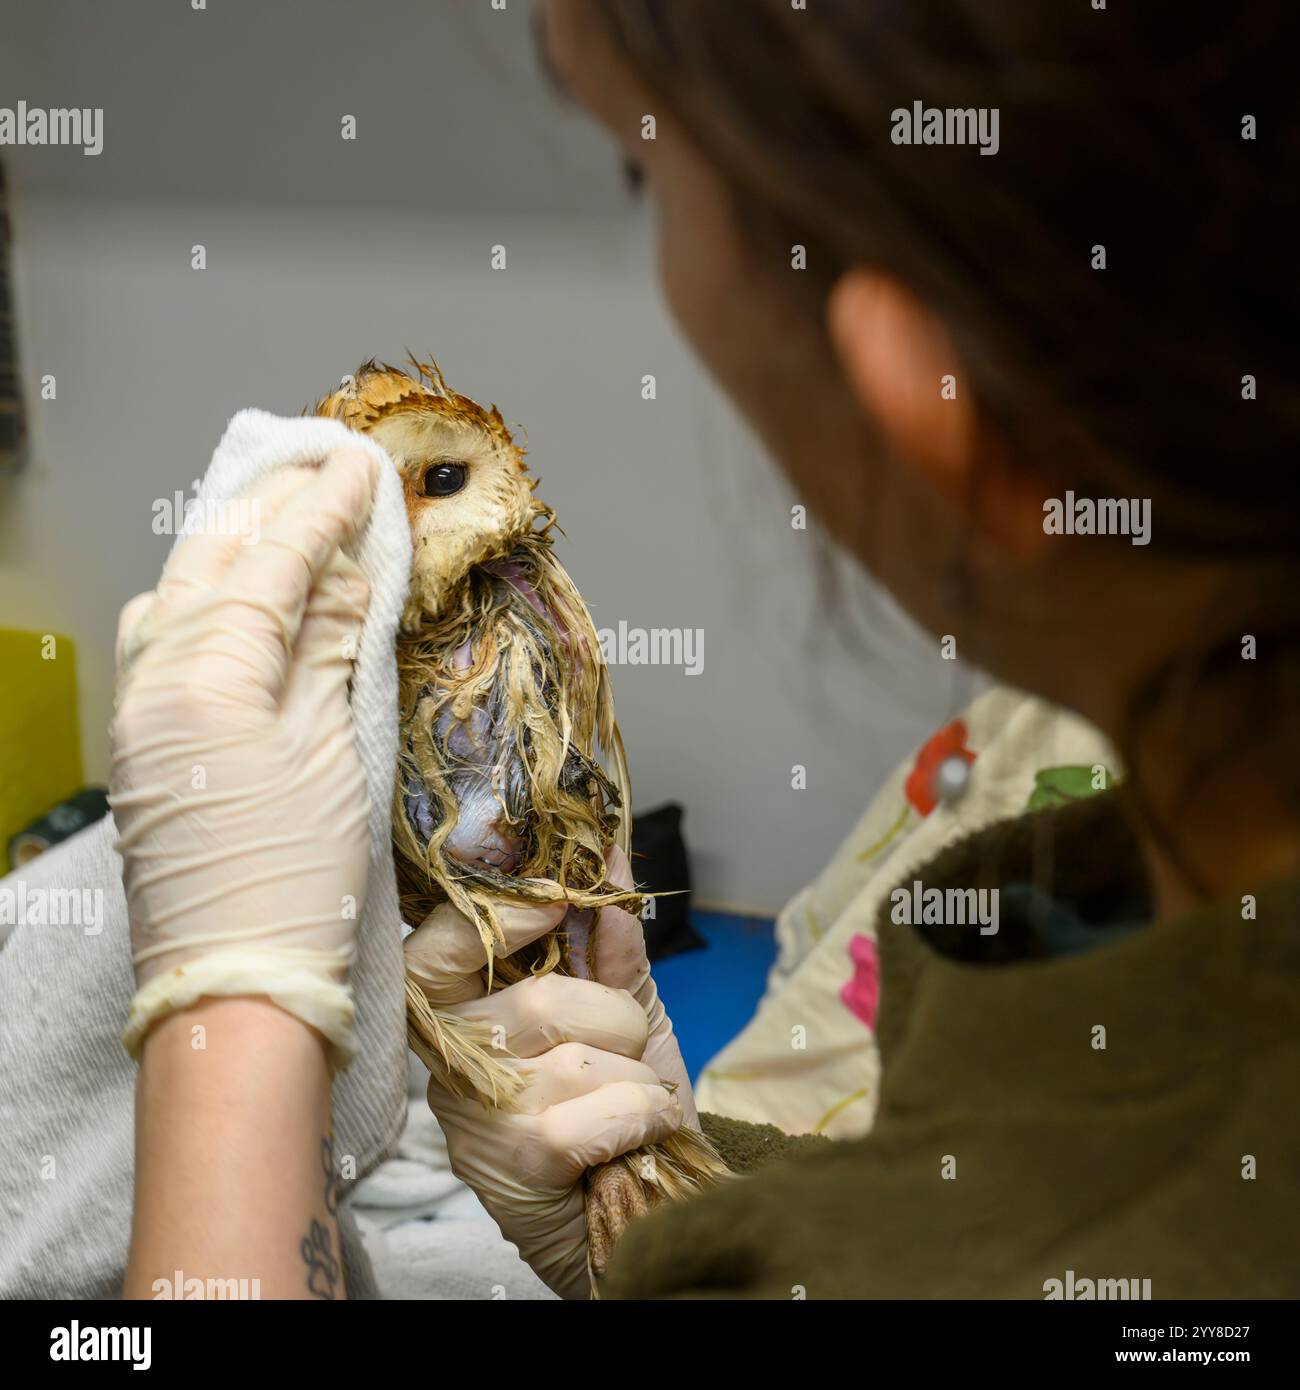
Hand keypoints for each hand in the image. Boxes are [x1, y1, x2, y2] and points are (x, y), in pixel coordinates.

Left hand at [110, 450, 378, 1061]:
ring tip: (285, 514)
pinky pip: (165, 638)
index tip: (362, 465)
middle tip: (320, 461)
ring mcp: (136, 712)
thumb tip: (347, 572)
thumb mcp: (332, 750)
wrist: (239, 985)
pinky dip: (207, 597)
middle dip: (267, 505)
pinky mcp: (144, 745)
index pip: (270, 564)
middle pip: (208, 561)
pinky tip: (239, 593)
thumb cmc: (297, 877)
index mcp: (201, 674)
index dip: (322, 511)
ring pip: (176, 592)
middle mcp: (150, 679)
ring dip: (232, 544)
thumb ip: (331, 648)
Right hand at [403, 863, 686, 1298]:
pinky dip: (640, 1116)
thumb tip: (610, 854)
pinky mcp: (509, 1168)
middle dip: (613, 1016)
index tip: (554, 902)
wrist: (651, 1203)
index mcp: (470, 1013)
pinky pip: (592, 1115)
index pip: (432, 955)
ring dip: (635, 1078)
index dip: (488, 919)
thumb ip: (610, 941)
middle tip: (628, 1044)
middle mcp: (456, 1063)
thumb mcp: (625, 1012)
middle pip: (535, 1000)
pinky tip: (638, 1134)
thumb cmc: (623, 1102)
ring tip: (633, 1103)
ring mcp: (476, 1119)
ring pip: (576, 1060)